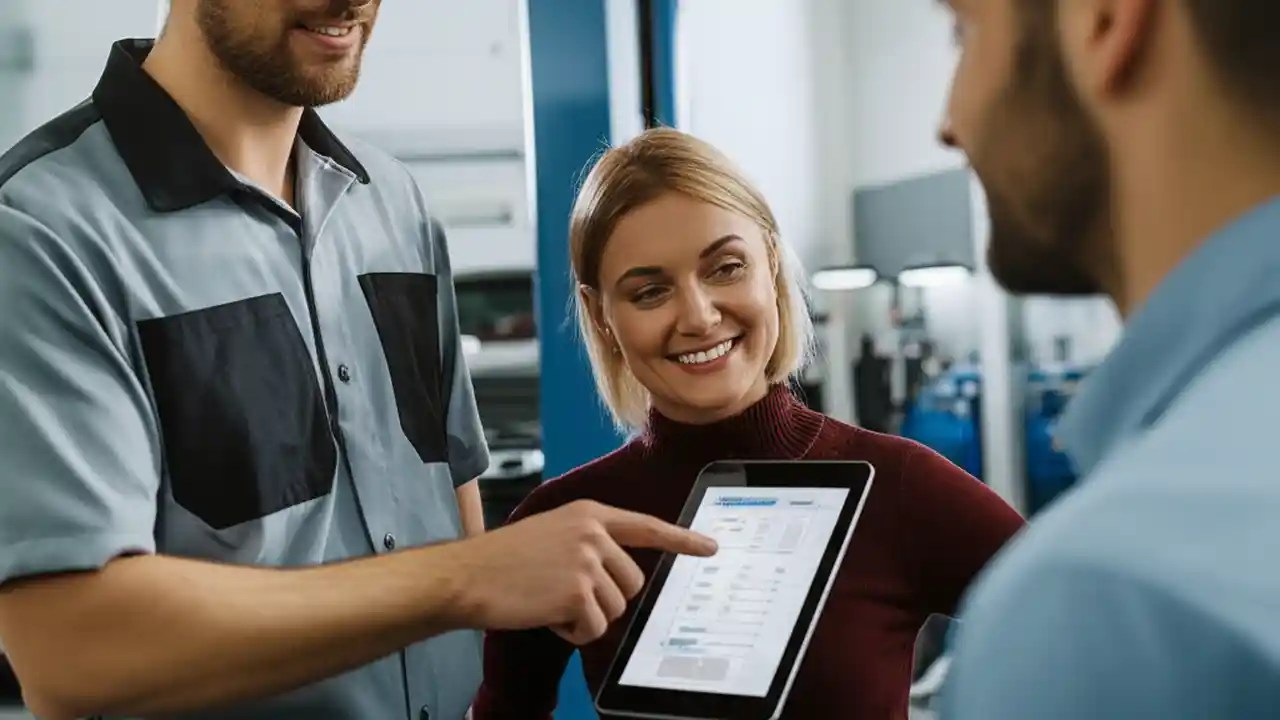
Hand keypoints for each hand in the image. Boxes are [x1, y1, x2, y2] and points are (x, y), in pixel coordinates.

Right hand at [453, 500, 716, 644]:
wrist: (467, 575)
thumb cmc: (504, 560)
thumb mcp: (553, 533)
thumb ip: (590, 543)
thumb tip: (623, 575)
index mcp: (590, 515)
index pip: (646, 526)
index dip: (681, 539)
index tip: (710, 547)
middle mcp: (593, 533)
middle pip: (633, 583)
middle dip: (605, 599)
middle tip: (564, 594)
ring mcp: (587, 561)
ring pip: (616, 609)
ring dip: (586, 617)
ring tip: (549, 600)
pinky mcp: (577, 592)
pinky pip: (594, 628)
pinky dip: (572, 632)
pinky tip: (545, 614)